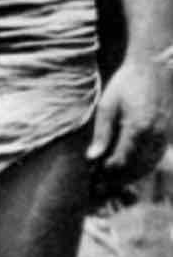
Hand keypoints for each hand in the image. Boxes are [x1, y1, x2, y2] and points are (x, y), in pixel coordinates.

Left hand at [90, 54, 168, 181]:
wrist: (153, 69)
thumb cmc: (126, 84)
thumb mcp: (107, 105)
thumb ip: (101, 134)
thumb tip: (92, 158)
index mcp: (137, 128)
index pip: (120, 161)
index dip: (106, 173)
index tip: (92, 178)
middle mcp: (154, 135)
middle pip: (134, 168)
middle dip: (116, 180)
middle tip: (98, 187)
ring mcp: (163, 136)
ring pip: (147, 167)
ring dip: (129, 178)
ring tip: (110, 182)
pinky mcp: (166, 134)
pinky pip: (155, 159)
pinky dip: (141, 169)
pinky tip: (128, 172)